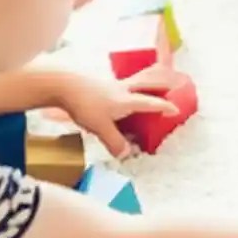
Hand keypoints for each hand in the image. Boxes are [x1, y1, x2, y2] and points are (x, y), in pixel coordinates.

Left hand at [53, 68, 180, 157]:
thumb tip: (126, 154)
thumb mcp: (101, 127)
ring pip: (129, 84)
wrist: (62, 83)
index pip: (151, 103)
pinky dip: (119, 89)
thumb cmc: (85, 103)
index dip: (164, 107)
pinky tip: (112, 95)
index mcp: (127, 100)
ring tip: (140, 89)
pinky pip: (113, 86)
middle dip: (157, 86)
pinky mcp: (95, 83)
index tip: (176, 109)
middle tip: (168, 84)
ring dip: (138, 85)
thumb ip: (114, 142)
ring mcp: (108, 84)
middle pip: (144, 85)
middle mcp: (121, 89)